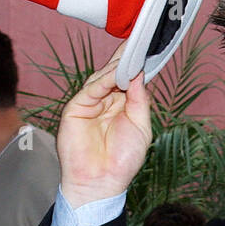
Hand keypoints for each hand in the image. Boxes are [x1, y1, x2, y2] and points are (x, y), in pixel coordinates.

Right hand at [57, 45, 151, 207]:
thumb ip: (139, 100)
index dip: (136, 65)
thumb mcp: (141, 127)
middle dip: (127, 59)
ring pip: (103, 78)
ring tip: (131, 56)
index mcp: (122, 105)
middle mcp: (106, 101)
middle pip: (115, 74)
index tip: (148, 48)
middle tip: (139, 42)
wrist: (101, 182)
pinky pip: (91, 89)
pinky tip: (116, 74)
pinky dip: (104, 80)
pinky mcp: (76, 108)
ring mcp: (90, 103)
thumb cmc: (122, 160)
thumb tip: (139, 74)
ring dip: (117, 67)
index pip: (129, 79)